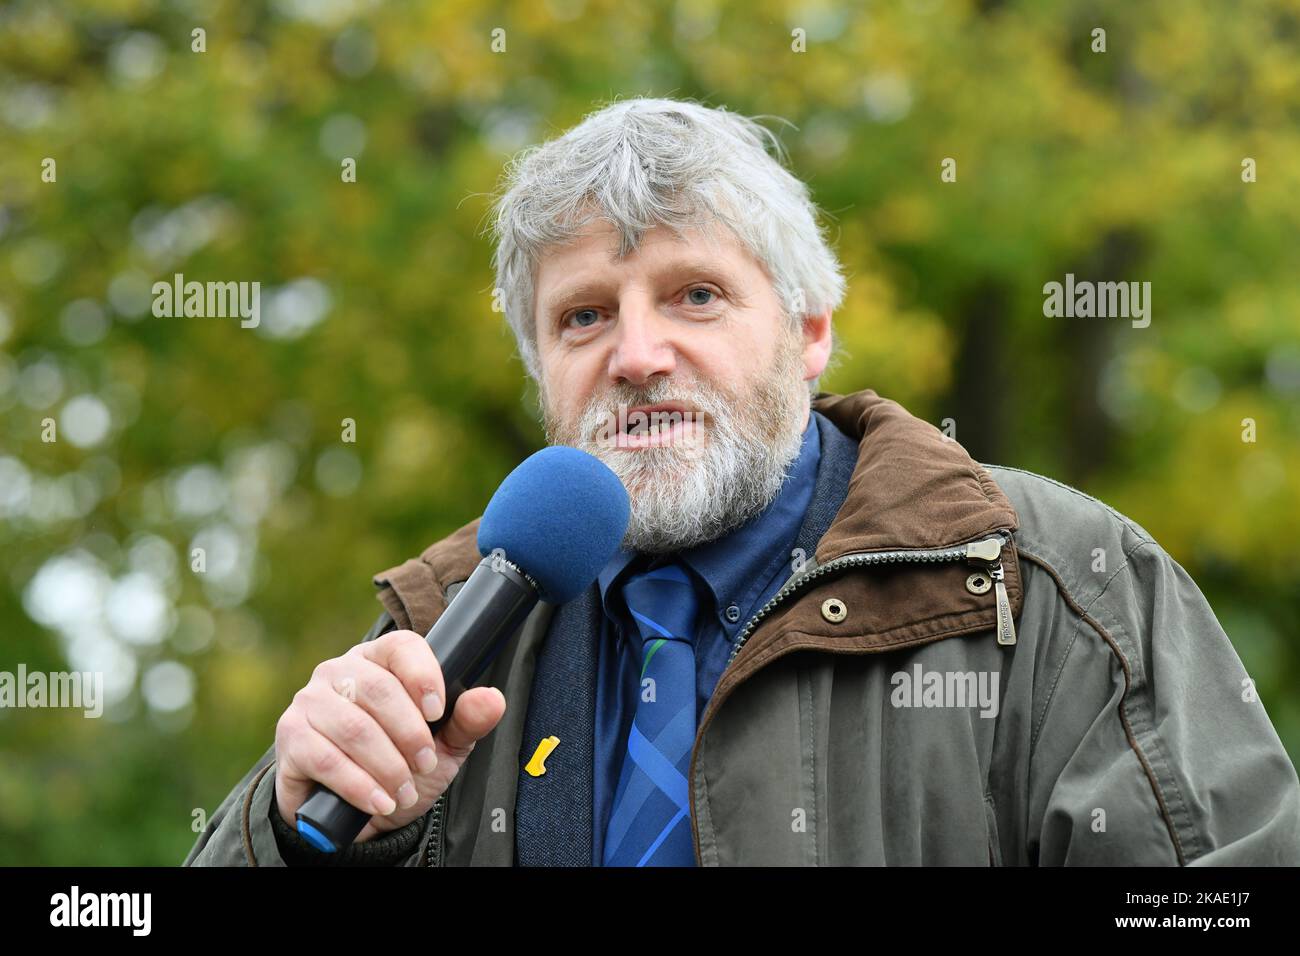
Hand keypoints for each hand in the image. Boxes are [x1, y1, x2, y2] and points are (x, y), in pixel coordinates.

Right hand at [273, 629, 506, 842]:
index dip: (423, 676)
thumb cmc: (401, 764)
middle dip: (410, 735)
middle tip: (425, 765)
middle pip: (379, 690)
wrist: (354, 811)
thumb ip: (467, 721)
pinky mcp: (291, 736)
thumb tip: (492, 698)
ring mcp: (310, 701)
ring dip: (387, 766)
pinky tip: (379, 801)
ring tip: (403, 791)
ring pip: (355, 728)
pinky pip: (326, 758)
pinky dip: (359, 785)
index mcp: (378, 659)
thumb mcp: (443, 746)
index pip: (402, 647)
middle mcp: (339, 671)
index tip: (437, 712)